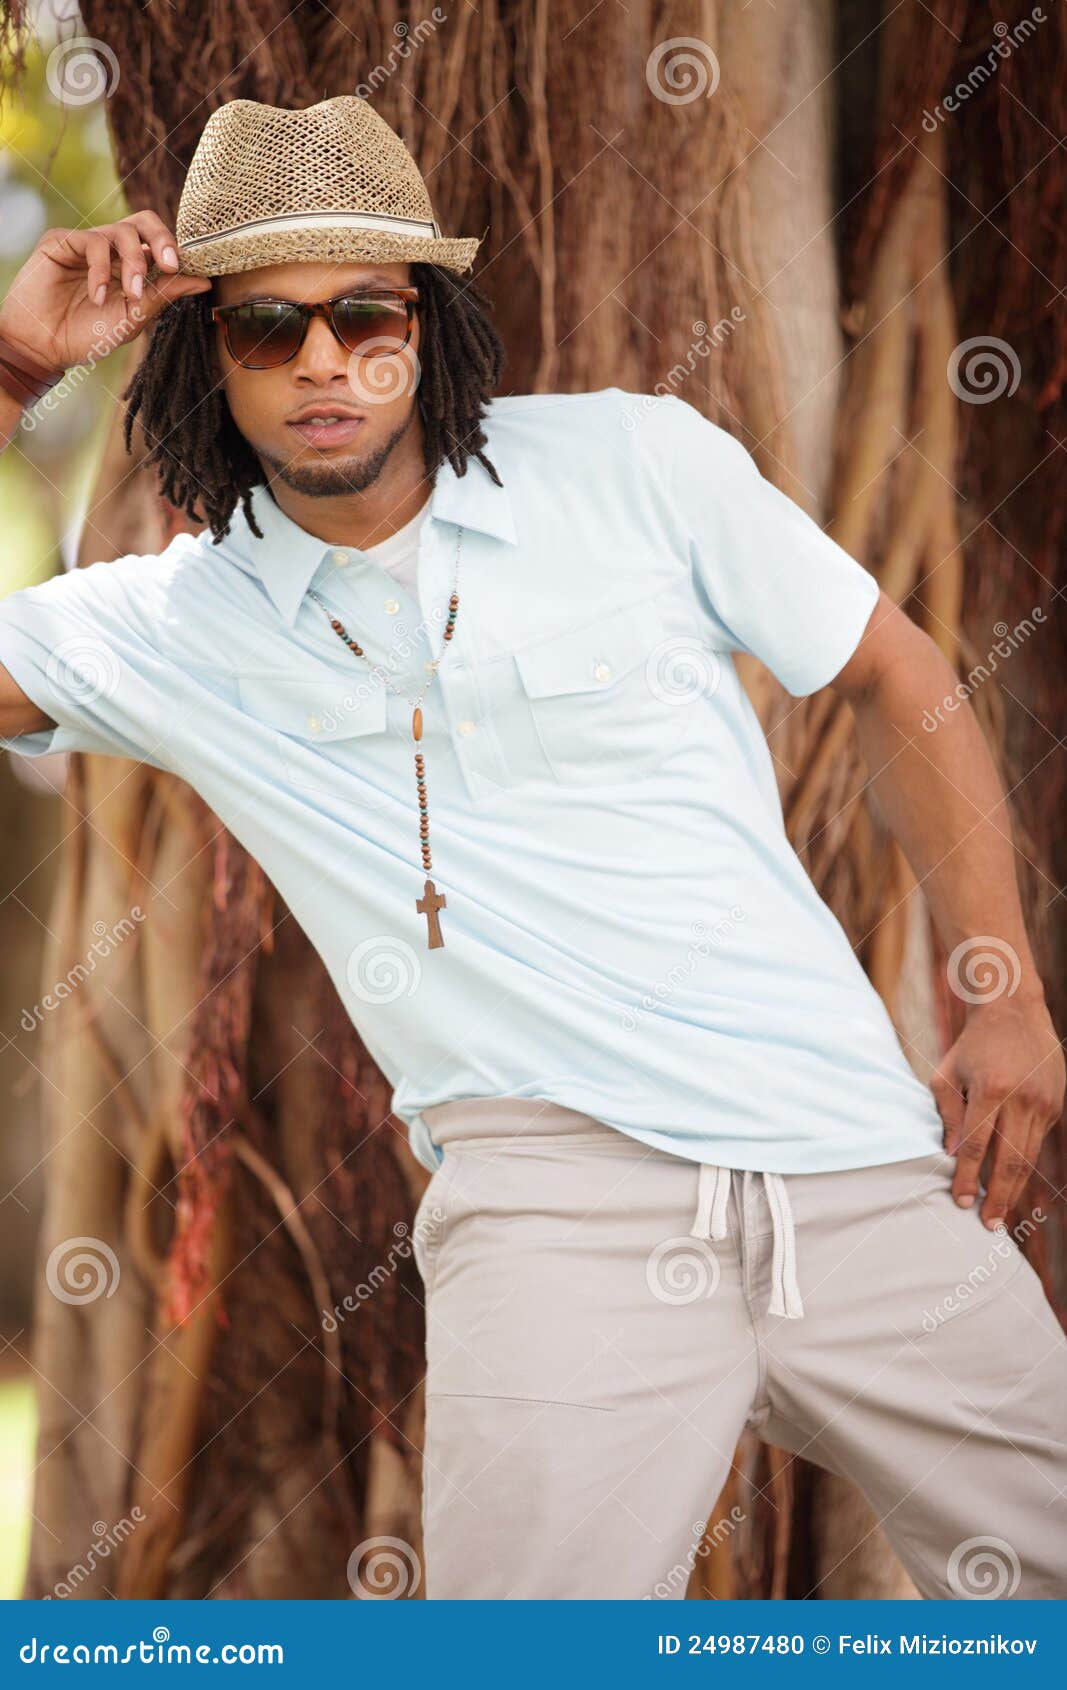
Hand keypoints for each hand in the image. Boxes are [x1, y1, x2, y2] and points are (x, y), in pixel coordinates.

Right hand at [0, 212, 211, 374]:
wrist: (45, 347)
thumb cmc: (86, 335)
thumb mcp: (133, 317)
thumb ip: (164, 295)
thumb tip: (204, 280)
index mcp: (132, 267)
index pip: (159, 244)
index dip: (176, 251)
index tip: (190, 270)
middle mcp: (112, 251)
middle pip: (145, 222)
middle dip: (163, 241)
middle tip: (171, 265)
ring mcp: (87, 244)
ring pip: (122, 231)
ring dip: (134, 264)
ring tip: (130, 295)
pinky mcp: (62, 241)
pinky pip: (93, 242)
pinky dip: (101, 271)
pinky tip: (98, 296)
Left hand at [931, 990, 1064, 1228]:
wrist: (1015, 1011)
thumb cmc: (972, 1045)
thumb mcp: (948, 1074)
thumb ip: (948, 1115)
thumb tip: (951, 1157)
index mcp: (990, 1089)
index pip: (976, 1145)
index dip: (968, 1178)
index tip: (962, 1203)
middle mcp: (1021, 1098)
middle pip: (1009, 1160)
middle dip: (998, 1197)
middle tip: (988, 1224)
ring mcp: (1044, 1103)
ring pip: (1028, 1156)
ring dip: (1014, 1188)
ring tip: (1001, 1213)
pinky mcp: (1056, 1105)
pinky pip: (1037, 1141)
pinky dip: (1024, 1162)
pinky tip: (1013, 1181)